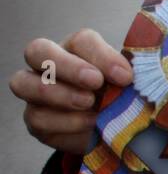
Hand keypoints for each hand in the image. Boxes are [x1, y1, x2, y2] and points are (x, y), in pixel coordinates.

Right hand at [9, 29, 131, 153]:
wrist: (114, 133)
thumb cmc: (123, 100)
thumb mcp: (130, 87)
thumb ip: (129, 78)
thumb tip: (138, 77)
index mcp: (78, 50)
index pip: (81, 40)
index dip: (101, 56)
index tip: (125, 77)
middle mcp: (50, 65)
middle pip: (37, 50)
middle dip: (67, 66)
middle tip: (95, 82)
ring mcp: (36, 92)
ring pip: (23, 82)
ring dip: (58, 93)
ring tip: (89, 103)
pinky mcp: (36, 120)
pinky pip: (38, 117)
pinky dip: (65, 122)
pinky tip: (89, 124)